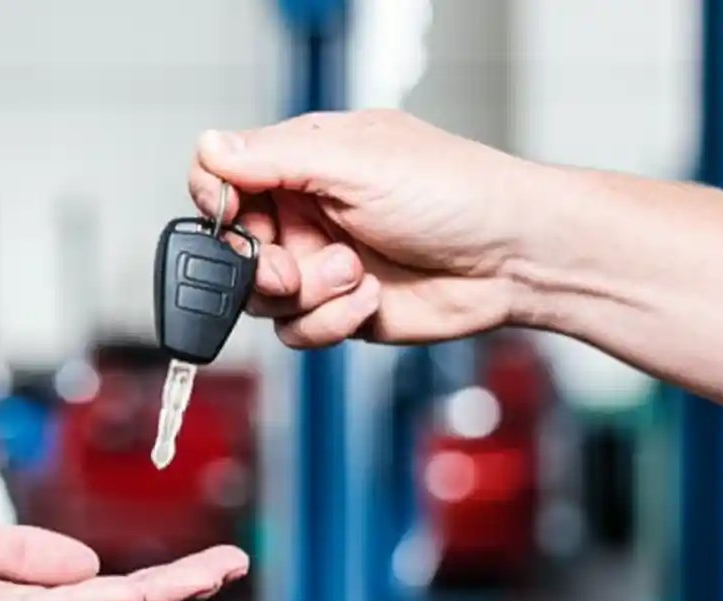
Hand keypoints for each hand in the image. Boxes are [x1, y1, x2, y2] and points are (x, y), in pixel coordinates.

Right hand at [188, 109, 540, 347]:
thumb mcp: (357, 163)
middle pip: (231, 247)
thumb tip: (209, 146)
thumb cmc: (455, 193)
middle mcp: (305, 212)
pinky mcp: (338, 310)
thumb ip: (275, 159)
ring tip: (353, 274)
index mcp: (303, 161)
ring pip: (261, 298)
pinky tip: (370, 298)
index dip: (215, 201)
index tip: (230, 218)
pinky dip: (329, 321)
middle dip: (258, 264)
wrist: (513, 259)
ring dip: (306, 293)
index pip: (223, 175)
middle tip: (287, 269)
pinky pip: (296, 331)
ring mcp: (320, 264)